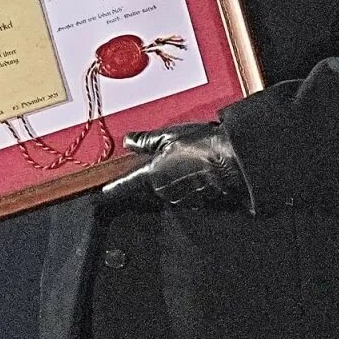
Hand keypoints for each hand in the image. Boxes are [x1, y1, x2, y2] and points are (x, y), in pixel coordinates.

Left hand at [99, 122, 248, 210]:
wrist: (235, 162)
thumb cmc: (203, 146)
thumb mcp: (169, 135)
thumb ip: (145, 140)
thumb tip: (129, 140)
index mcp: (151, 175)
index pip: (125, 184)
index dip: (113, 188)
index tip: (104, 191)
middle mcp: (163, 192)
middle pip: (148, 188)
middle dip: (151, 177)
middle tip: (162, 159)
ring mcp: (182, 199)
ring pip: (167, 191)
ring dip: (171, 180)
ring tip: (185, 161)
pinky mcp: (199, 203)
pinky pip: (186, 194)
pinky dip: (187, 184)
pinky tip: (198, 171)